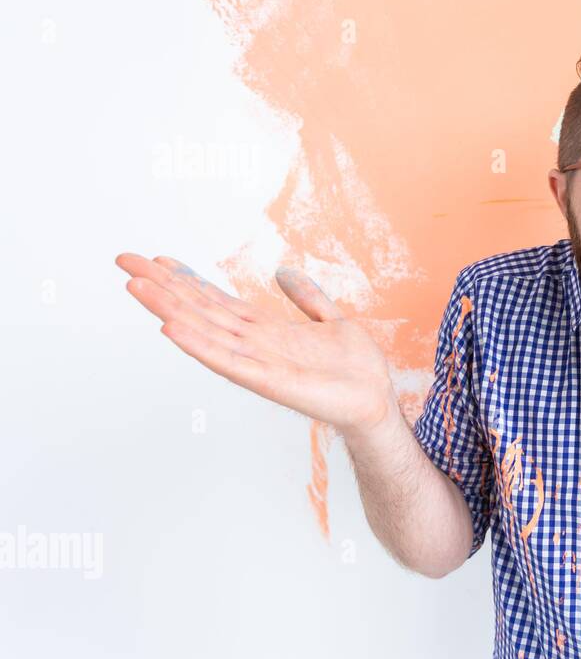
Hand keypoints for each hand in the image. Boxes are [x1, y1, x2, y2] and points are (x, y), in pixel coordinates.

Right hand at [116, 253, 397, 438]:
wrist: (376, 400)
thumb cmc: (355, 368)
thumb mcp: (332, 320)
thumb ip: (307, 298)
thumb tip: (284, 272)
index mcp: (266, 330)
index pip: (217, 300)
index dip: (188, 279)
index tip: (158, 259)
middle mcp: (254, 344)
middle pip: (200, 310)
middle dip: (163, 286)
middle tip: (126, 262)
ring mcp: (257, 362)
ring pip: (204, 330)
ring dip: (169, 308)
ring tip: (137, 286)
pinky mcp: (268, 381)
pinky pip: (227, 361)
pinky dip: (198, 345)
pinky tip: (170, 328)